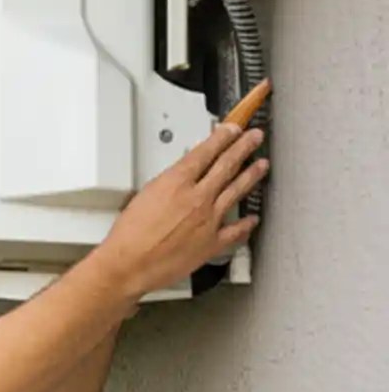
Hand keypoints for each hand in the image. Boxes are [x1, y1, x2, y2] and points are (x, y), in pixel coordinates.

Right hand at [94, 123, 268, 297]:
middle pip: (226, 165)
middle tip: (254, 137)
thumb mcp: (145, 194)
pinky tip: (253, 218)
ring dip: (251, 175)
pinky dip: (246, 224)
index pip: (206, 151)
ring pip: (236, 191)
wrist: (130, 263)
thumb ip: (168, 184)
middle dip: (243, 147)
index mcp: (177, 182)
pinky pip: (236, 230)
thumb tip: (180, 179)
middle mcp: (197, 198)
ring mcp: (209, 220)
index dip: (222, 136)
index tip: (233, 128)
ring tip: (262, 165)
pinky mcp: (212, 243)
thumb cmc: (129, 234)